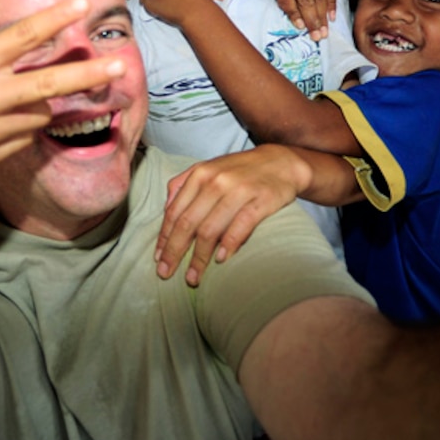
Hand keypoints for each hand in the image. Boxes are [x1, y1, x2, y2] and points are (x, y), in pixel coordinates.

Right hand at [0, 0, 127, 173]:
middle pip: (46, 85)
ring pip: (39, 114)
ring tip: (8, 96)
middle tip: (120, 65)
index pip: (20, 37)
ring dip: (37, 103)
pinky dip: (22, 125)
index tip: (82, 4)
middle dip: (86, 75)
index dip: (53, 20)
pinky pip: (26, 136)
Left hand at [154, 145, 310, 285]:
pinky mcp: (261, 200)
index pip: (175, 211)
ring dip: (199, 257)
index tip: (158, 259)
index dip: (164, 238)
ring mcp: (239, 190)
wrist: (281, 162)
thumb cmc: (240, 170)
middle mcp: (216, 181)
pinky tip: (221, 259)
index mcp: (200, 174)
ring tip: (193, 277)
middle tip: (165, 273)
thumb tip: (166, 211)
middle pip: (188, 222)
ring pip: (211, 228)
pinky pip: (241, 225)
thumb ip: (183, 185)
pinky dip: (228, 243)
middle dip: (174, 251)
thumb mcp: (208, 169)